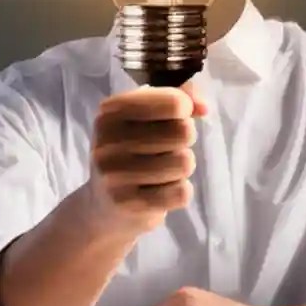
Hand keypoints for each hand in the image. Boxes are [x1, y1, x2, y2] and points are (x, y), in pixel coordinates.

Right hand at [84, 84, 208, 235]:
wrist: (101, 207)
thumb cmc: (129, 154)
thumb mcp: (142, 118)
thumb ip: (177, 99)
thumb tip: (203, 107)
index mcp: (110, 112)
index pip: (173, 102)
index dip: (185, 108)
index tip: (178, 116)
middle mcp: (109, 142)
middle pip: (184, 132)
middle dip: (183, 142)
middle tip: (165, 149)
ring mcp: (116, 175)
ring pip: (185, 162)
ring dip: (180, 169)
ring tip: (160, 172)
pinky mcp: (130, 205)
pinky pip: (182, 193)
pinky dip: (178, 192)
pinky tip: (158, 192)